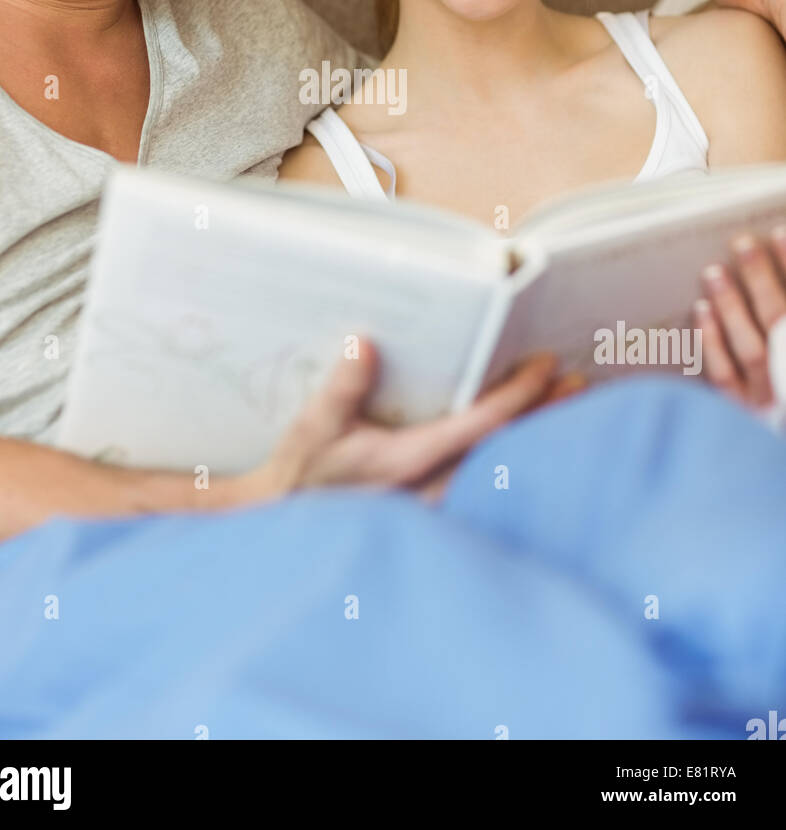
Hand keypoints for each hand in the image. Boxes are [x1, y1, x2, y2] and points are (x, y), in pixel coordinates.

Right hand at [253, 343, 558, 499]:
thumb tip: (364, 343)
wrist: (288, 525)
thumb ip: (342, 387)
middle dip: (546, 414)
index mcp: (410, 462)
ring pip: (499, 468)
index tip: (546, 366)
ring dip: (533, 435)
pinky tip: (523, 442)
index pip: (482, 425)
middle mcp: (433, 488)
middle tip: (581, 382)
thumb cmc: (301, 476)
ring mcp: (436, 504)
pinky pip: (484, 481)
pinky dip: (509, 456)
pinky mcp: (432, 510)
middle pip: (507, 449)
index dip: (519, 394)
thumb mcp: (313, 427)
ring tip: (563, 407)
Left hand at [693, 231, 785, 406]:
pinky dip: (712, 341)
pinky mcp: (744, 416)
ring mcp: (771, 400)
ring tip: (713, 272)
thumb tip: (766, 296)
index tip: (779, 233)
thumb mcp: (783, 349)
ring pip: (750, 346)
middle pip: (779, 319)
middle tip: (742, 245)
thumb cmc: (778, 383)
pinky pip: (723, 375)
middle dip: (761, 279)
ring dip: (731, 305)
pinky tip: (700, 310)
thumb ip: (778, 317)